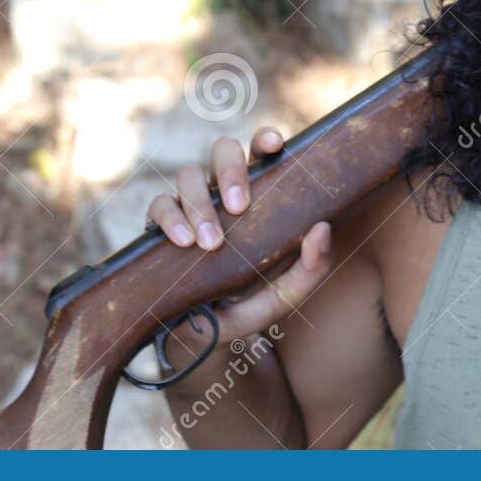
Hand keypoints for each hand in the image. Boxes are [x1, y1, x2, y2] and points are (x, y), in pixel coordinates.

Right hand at [145, 126, 333, 346]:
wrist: (201, 340)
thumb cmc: (247, 306)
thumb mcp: (284, 296)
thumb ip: (311, 270)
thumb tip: (322, 228)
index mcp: (255, 195)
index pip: (259, 154)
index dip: (264, 139)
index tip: (274, 144)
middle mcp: (220, 192)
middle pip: (222, 150)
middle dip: (231, 170)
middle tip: (240, 206)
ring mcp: (188, 205)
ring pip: (188, 175)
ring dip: (200, 204)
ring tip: (211, 242)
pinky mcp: (159, 226)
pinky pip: (158, 205)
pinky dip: (170, 219)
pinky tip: (184, 243)